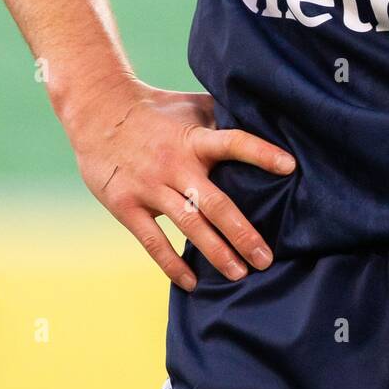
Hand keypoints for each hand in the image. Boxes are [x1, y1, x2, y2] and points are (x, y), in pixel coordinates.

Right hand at [64, 80, 296, 288]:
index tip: (290, 167)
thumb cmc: (154, 108)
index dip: (262, 153)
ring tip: (240, 274)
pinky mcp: (126, 205)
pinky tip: (191, 282)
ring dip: (216, 252)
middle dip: (243, 233)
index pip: (233, 143)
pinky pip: (153, 241)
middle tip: (266, 258)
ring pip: (189, 226)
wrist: (98, 110)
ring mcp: (150, 186)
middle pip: (216, 203)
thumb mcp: (191, 106)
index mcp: (193, 138)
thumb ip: (222, 118)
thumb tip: (263, 122)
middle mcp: (175, 164)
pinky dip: (172, 264)